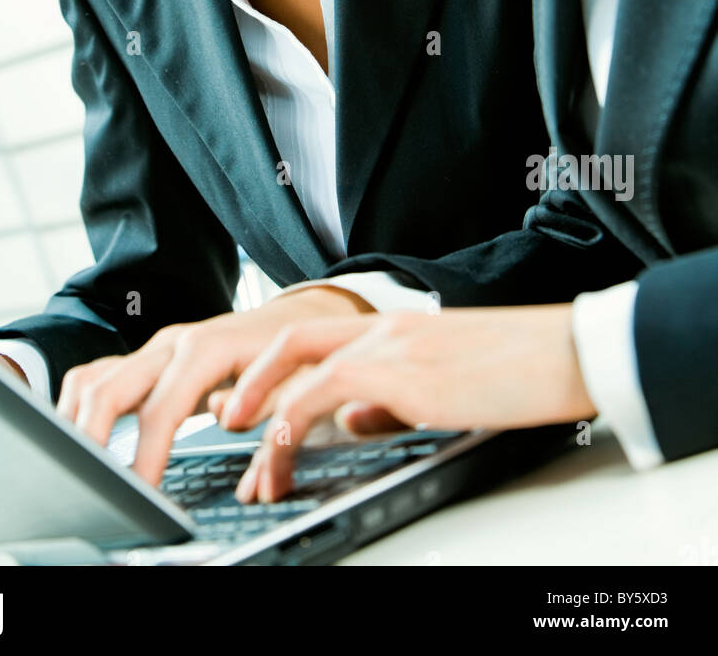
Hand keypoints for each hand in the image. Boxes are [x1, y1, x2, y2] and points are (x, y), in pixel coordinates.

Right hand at [55, 285, 373, 487]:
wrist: (297, 320)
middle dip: (90, 437)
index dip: (147, 453)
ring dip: (75, 422)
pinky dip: (79, 407)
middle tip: (89, 483)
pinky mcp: (149, 360)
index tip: (140, 491)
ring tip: (72, 466)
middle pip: (110, 385)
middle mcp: (173, 343)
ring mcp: (156, 350)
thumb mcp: (295, 382)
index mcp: (208, 347)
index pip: (162, 407)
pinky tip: (75, 439)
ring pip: (95, 378)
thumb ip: (268, 410)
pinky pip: (99, 377)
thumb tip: (235, 439)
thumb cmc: (296, 355)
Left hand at [222, 304, 595, 501]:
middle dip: (250, 379)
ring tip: (255, 465)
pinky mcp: (403, 368)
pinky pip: (327, 387)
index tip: (251, 407)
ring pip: (299, 364)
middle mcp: (384, 328)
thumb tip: (348, 423)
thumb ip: (389, 399)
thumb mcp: (443, 386)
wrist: (566, 351)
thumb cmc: (520, 370)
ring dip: (267, 417)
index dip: (276, 370)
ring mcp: (391, 342)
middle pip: (292, 338)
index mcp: (394, 330)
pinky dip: (295, 419)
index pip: (318, 340)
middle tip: (226, 421)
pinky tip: (286, 450)